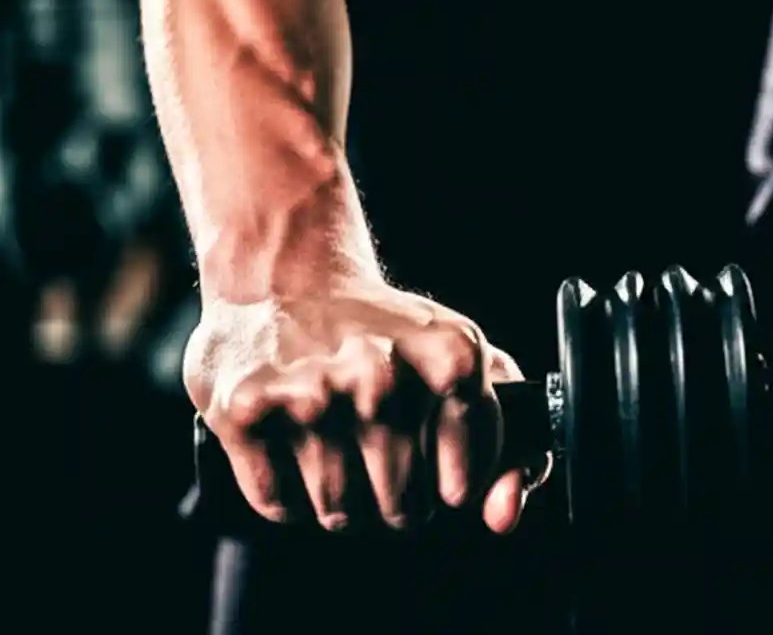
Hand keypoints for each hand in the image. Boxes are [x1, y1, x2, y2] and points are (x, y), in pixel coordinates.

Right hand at [183, 282, 544, 533]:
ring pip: (338, 512)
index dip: (446, 489)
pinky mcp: (245, 408)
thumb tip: (503, 517)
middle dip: (392, 503)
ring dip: (339, 503)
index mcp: (451, 359)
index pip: (463, 486)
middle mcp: (383, 375)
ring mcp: (312, 393)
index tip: (434, 468)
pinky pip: (279, 504)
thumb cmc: (384, 331)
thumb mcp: (461, 361)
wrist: (287, 273)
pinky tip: (291, 449)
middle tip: (378, 462)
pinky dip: (286, 497)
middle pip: (401, 508)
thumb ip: (508, 441)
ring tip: (335, 451)